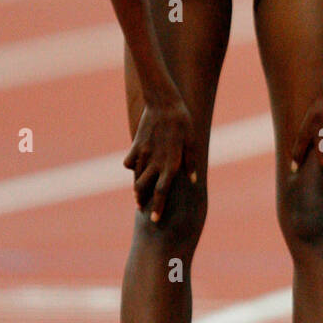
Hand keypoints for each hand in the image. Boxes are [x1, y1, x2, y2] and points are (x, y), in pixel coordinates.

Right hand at [124, 97, 198, 222]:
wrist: (164, 102)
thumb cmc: (183, 122)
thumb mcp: (192, 141)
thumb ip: (191, 162)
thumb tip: (193, 181)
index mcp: (172, 164)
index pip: (162, 192)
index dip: (158, 207)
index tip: (154, 219)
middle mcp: (156, 161)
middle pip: (144, 189)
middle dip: (142, 201)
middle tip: (142, 208)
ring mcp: (144, 154)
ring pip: (136, 178)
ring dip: (137, 188)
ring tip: (138, 195)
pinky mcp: (135, 145)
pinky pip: (129, 163)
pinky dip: (132, 167)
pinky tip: (136, 168)